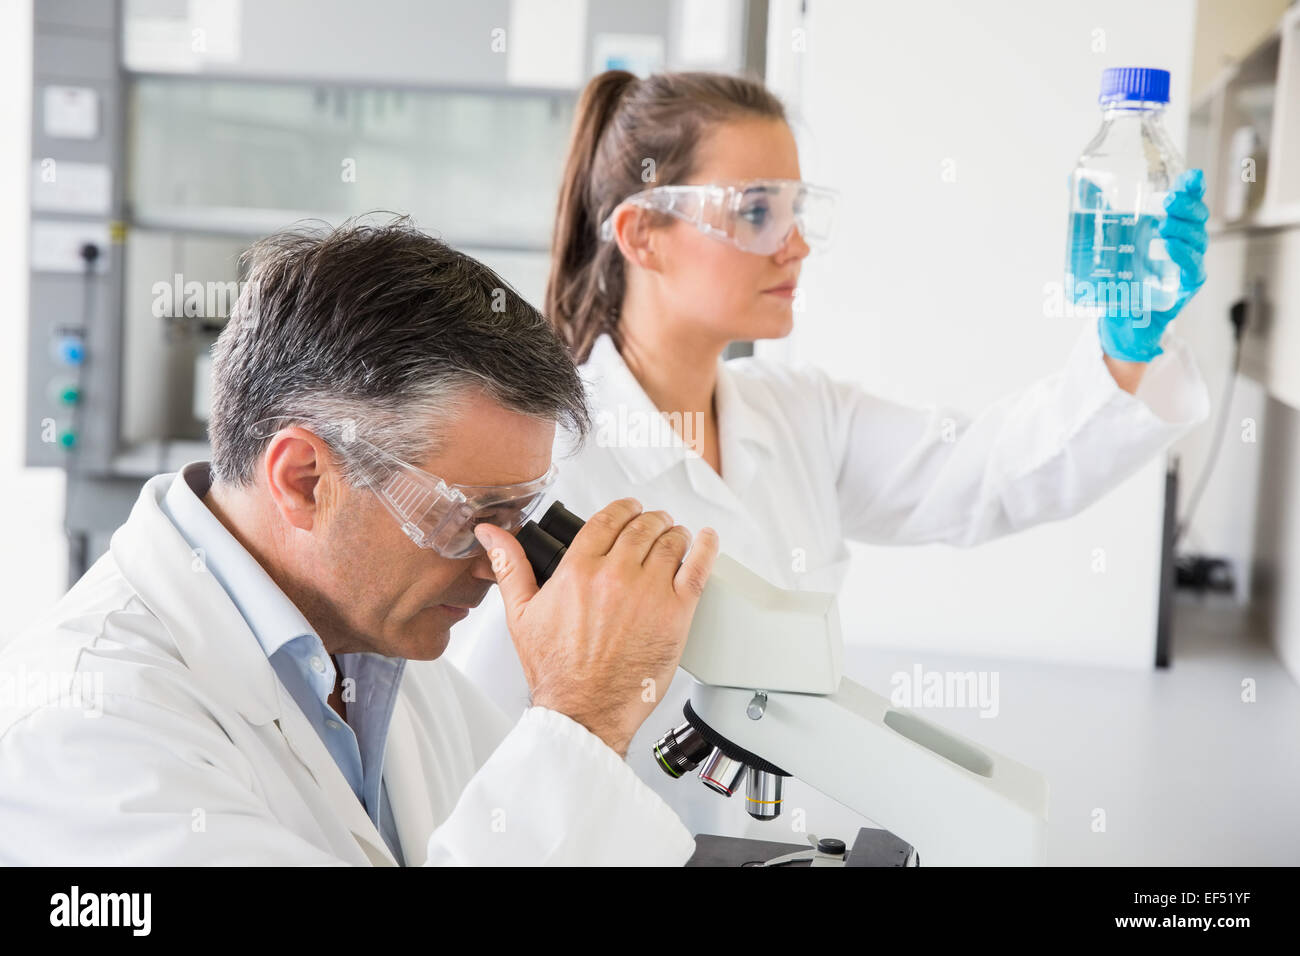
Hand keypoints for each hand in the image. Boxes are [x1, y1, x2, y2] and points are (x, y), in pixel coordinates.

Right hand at [474, 498, 719, 756]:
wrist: (585, 712)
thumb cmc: (556, 671)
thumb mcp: (521, 615)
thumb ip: (510, 567)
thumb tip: (491, 535)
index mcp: (579, 570)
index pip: (607, 519)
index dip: (623, 508)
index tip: (628, 509)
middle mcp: (615, 575)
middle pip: (642, 527)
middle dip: (650, 519)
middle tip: (655, 524)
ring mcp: (649, 592)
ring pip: (671, 542)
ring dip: (675, 533)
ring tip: (676, 537)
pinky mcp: (677, 613)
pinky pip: (699, 568)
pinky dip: (706, 548)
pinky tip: (706, 541)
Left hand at [1099, 167, 1208, 361]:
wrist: (1119, 321)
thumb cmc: (1117, 278)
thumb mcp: (1104, 240)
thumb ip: (1094, 209)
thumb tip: (1072, 180)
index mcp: (1167, 227)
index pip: (1187, 202)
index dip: (1192, 188)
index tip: (1191, 177)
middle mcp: (1181, 243)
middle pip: (1197, 218)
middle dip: (1188, 206)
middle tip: (1168, 202)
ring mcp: (1185, 265)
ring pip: (1198, 240)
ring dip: (1184, 229)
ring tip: (1164, 225)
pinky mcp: (1184, 288)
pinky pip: (1192, 269)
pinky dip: (1183, 256)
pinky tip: (1170, 248)